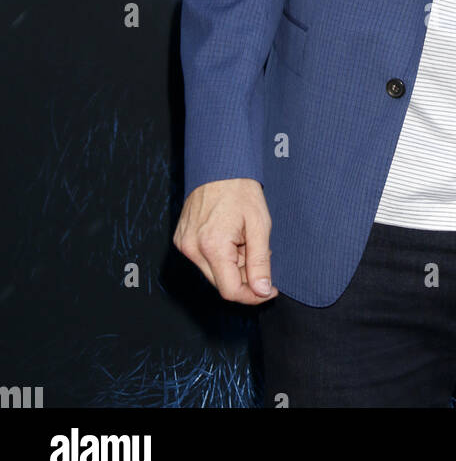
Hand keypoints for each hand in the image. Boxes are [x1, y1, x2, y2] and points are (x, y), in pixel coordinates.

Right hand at [173, 178, 278, 304]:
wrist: (219, 165)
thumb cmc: (241, 190)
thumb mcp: (259, 225)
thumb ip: (260, 262)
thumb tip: (261, 291)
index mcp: (212, 246)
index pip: (230, 291)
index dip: (253, 295)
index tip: (269, 289)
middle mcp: (192, 249)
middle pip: (221, 283)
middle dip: (245, 277)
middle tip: (260, 255)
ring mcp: (184, 244)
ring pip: (213, 273)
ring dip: (233, 265)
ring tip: (244, 240)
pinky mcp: (181, 239)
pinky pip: (203, 260)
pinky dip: (220, 256)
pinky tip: (230, 237)